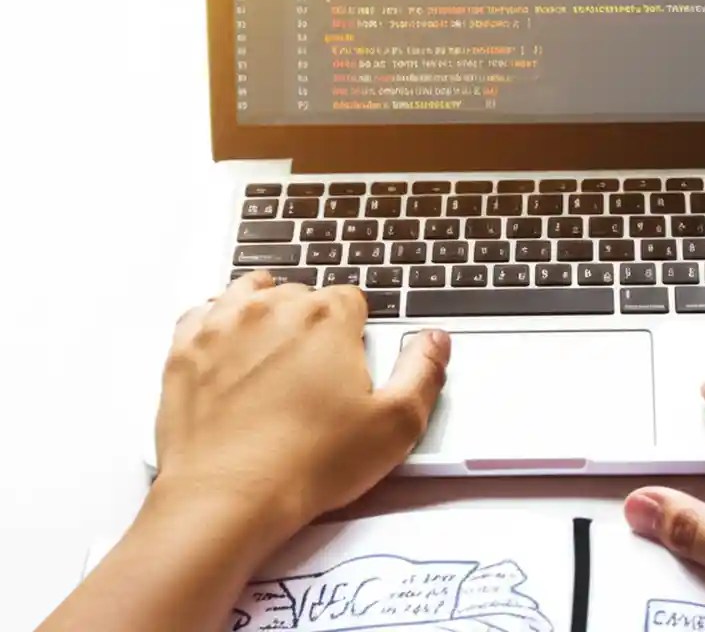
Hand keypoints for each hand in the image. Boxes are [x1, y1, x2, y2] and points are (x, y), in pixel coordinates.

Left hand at [156, 271, 450, 531]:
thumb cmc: (311, 463)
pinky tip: (227, 349)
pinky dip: (217, 324)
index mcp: (327, 319)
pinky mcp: (184, 350)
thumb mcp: (395, 424)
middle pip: (300, 295)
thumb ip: (423, 371)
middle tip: (315, 368)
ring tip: (273, 347)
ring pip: (249, 293)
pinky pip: (202, 314)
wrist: (229, 496)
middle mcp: (273, 308)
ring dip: (264, 310)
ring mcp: (222, 324)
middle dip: (310, 322)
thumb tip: (435, 338)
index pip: (351, 299)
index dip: (356, 329)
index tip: (352, 358)